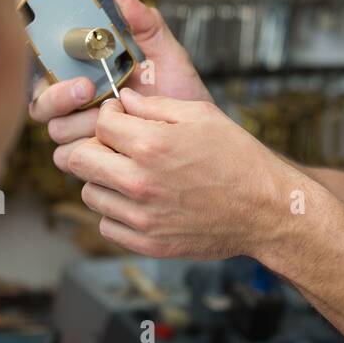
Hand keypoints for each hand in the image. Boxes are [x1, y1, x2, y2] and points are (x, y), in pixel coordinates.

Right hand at [28, 0, 212, 144]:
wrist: (199, 139)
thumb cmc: (179, 94)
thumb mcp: (166, 55)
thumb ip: (145, 25)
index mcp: (83, 75)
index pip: (46, 71)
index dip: (52, 72)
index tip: (81, 76)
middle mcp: (75, 105)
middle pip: (41, 105)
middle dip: (60, 99)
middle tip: (89, 91)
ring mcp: (80, 134)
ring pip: (57, 133)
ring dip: (82, 126)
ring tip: (116, 119)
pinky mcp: (91, 162)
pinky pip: (72, 161)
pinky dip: (92, 155)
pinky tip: (118, 146)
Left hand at [54, 89, 297, 260]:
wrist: (265, 209)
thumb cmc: (238, 157)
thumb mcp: (201, 115)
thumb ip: (154, 106)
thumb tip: (121, 100)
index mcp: (151, 145)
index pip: (101, 123)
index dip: (109, 115)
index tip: (121, 117)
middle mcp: (138, 182)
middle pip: (78, 160)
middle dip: (93, 146)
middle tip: (114, 145)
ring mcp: (141, 217)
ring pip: (89, 193)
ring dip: (102, 179)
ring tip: (131, 173)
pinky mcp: (146, 242)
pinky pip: (107, 224)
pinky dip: (116, 211)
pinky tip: (140, 200)